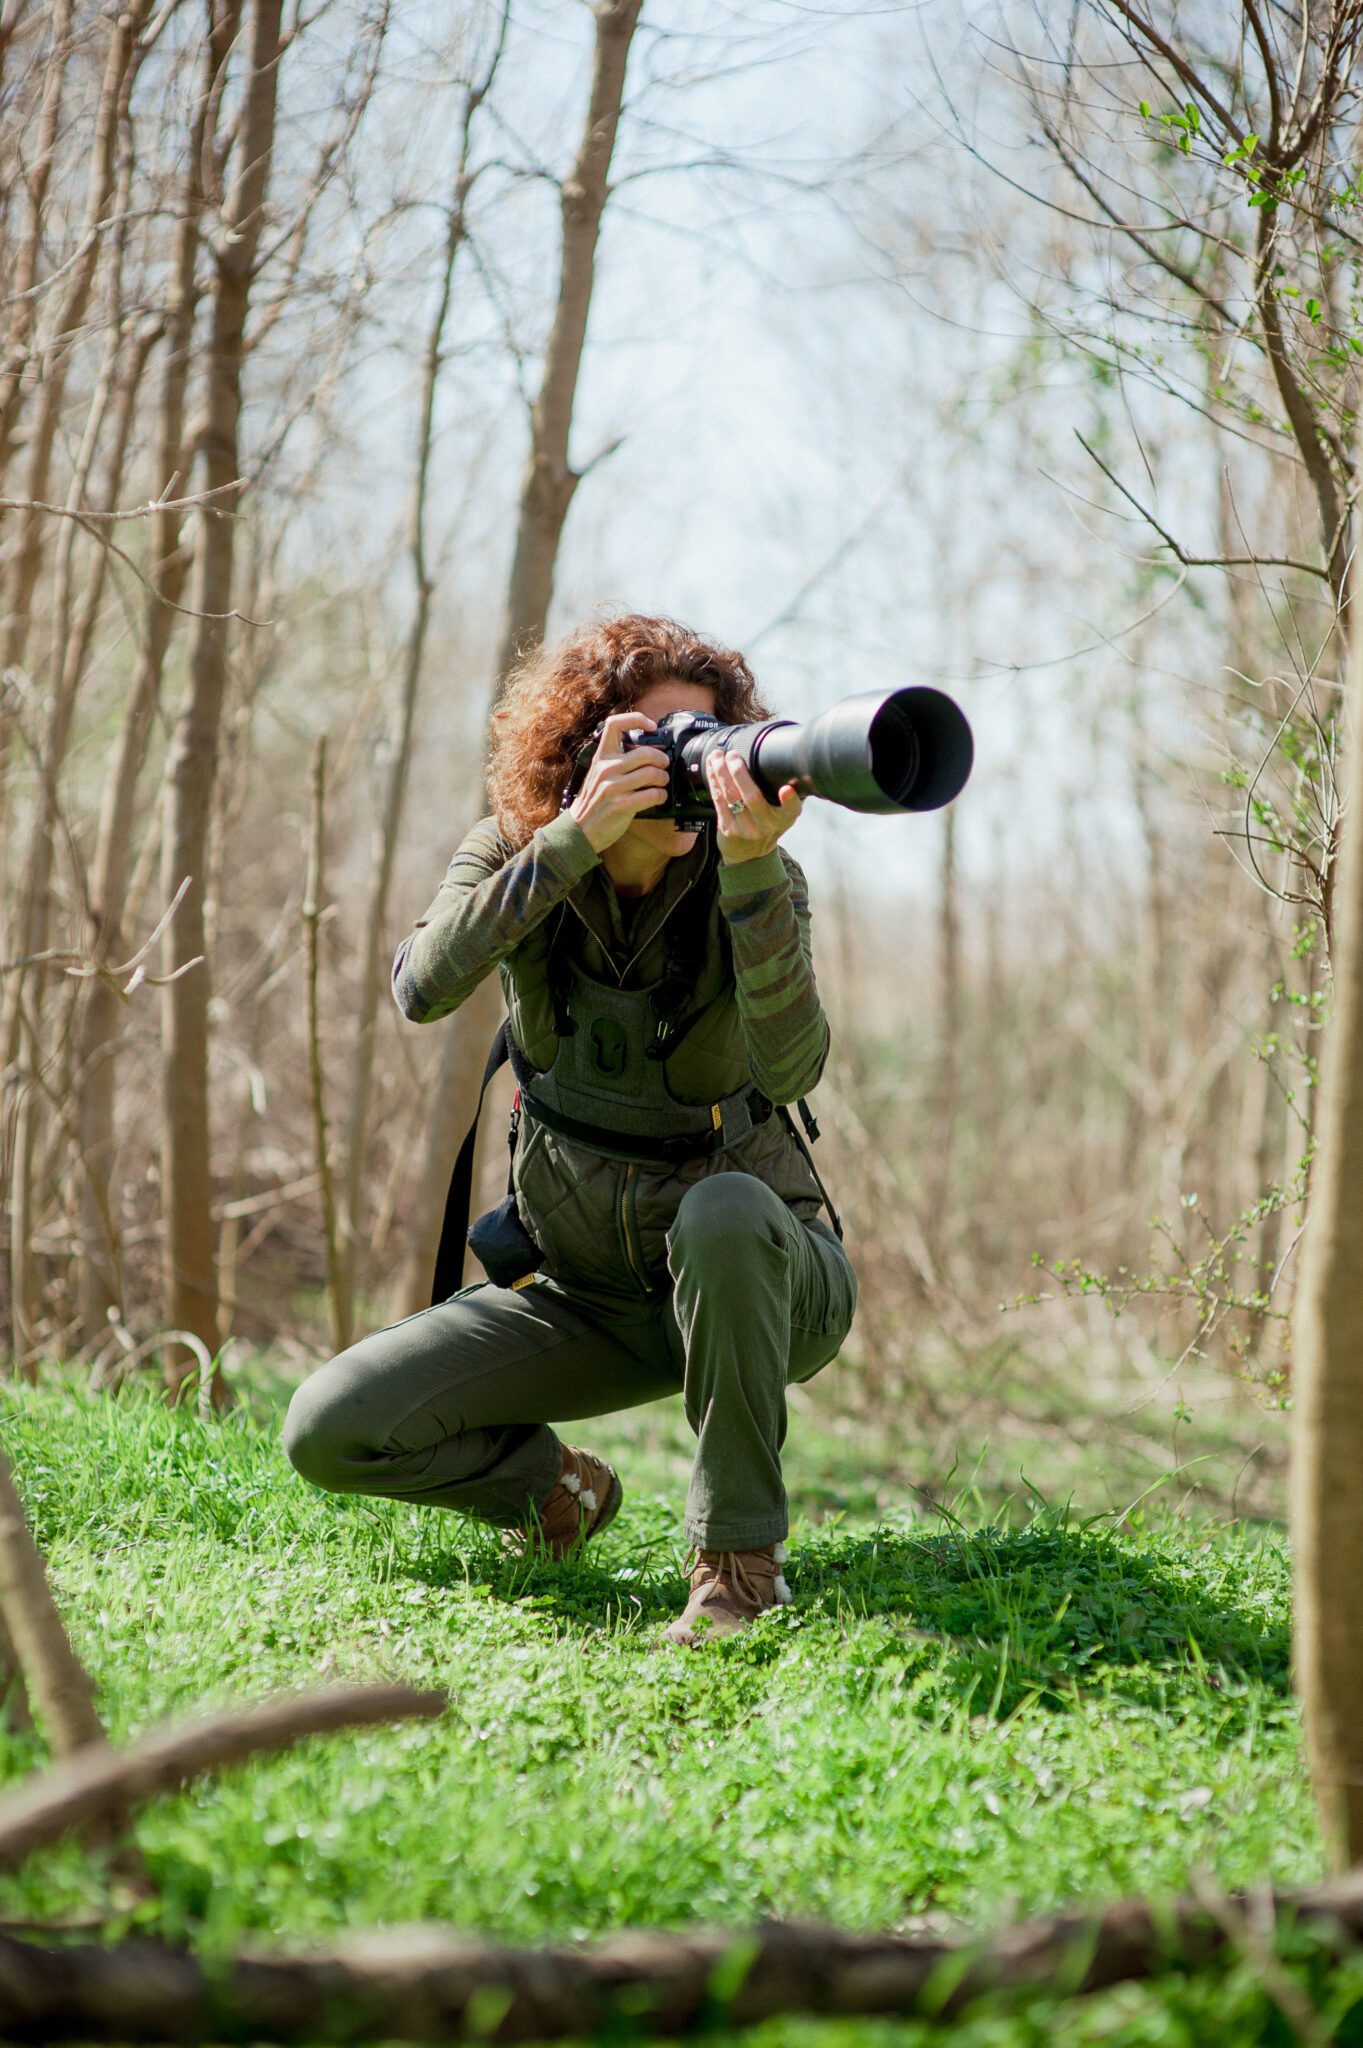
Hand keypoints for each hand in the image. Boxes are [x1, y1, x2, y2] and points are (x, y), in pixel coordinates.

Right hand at [568, 711, 670, 853]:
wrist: (581, 828)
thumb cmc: (595, 800)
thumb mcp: (599, 773)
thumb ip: (617, 761)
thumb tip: (648, 752)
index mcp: (601, 756)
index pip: (614, 724)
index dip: (636, 719)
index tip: (650, 726)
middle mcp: (606, 768)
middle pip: (645, 753)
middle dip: (662, 759)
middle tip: (664, 765)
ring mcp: (612, 786)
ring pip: (652, 774)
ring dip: (663, 779)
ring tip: (662, 782)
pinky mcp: (621, 804)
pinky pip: (652, 795)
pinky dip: (661, 796)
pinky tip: (659, 797)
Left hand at [705, 749, 802, 863]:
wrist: (749, 855)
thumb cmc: (767, 825)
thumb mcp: (782, 815)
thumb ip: (784, 797)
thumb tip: (781, 764)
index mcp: (784, 819)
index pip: (791, 809)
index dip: (790, 800)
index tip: (787, 790)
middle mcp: (766, 825)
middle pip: (752, 797)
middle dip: (740, 773)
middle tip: (732, 755)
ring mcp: (746, 829)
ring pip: (731, 796)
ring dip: (721, 773)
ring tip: (717, 756)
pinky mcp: (728, 829)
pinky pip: (719, 801)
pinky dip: (714, 781)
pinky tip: (711, 768)